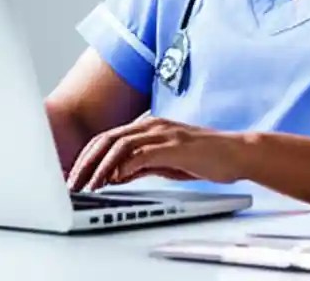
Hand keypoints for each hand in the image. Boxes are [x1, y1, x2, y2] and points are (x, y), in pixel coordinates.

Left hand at [66, 114, 244, 191]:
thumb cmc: (203, 158)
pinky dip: (125, 166)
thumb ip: (139, 165)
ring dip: (101, 166)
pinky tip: (116, 179)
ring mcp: (163, 133)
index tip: (75, 175)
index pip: (106, 138)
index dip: (87, 157)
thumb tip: (114, 175)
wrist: (236, 153)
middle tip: (73, 183)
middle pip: (107, 139)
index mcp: (146, 127)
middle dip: (86, 162)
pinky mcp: (175, 145)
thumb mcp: (164, 162)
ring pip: (120, 145)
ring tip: (90, 185)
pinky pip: (142, 153)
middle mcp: (151, 125)